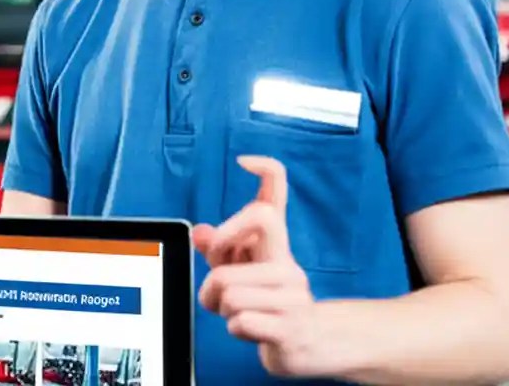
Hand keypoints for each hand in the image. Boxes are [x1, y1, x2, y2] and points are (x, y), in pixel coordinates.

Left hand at [194, 156, 327, 377]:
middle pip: (231, 241)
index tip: (244, 161)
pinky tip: (252, 330)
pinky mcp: (291, 329)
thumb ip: (219, 251)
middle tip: (220, 286)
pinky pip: (240, 322)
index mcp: (275, 246)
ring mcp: (293, 297)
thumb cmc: (268, 304)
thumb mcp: (240, 272)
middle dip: (213, 267)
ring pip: (228, 289)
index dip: (264, 171)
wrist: (309, 347)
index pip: (275, 197)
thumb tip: (200, 232)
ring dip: (220, 307)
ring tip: (237, 313)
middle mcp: (288, 265)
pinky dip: (235, 330)